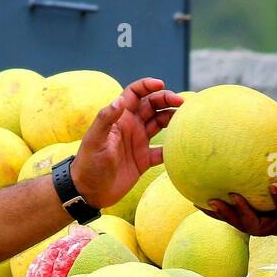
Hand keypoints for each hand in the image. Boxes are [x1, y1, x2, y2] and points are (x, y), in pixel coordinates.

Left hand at [70, 78, 182, 208]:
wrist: (90, 191)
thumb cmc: (89, 164)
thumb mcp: (95, 140)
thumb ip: (106, 119)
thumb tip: (120, 100)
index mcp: (119, 118)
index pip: (134, 94)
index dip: (147, 86)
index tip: (162, 84)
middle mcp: (131, 127)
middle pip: (152, 106)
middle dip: (167, 100)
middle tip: (182, 104)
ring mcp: (138, 143)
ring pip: (160, 124)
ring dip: (173, 119)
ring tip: (186, 120)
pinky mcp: (144, 160)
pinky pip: (162, 151)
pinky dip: (172, 148)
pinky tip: (181, 146)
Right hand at [202, 164, 276, 235]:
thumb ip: (266, 157)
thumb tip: (249, 129)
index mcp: (262, 212)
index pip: (234, 214)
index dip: (215, 211)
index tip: (197, 199)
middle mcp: (269, 222)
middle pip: (239, 224)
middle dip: (224, 215)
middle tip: (210, 201)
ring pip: (256, 225)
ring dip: (244, 212)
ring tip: (234, 196)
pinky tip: (273, 187)